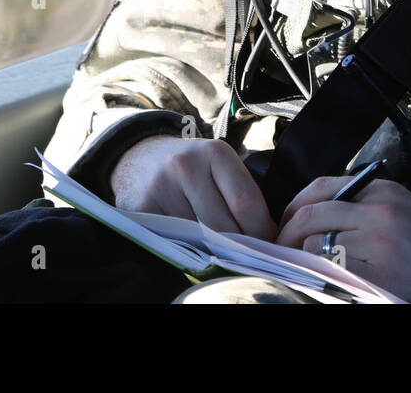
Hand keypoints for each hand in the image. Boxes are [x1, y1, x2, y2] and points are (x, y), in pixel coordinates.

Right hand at [111, 136, 276, 241]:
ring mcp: (161, 187)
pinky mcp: (142, 209)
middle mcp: (186, 165)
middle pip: (224, 226)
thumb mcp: (219, 168)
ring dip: (212, 252)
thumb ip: (242, 197)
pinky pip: (174, 242)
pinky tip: (190, 246)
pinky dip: (186, 250)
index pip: (247, 204)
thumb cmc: (191, 169)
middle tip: (244, 258)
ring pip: (200, 239)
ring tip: (216, 250)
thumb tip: (268, 238)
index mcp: (215, 153)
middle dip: (239, 248)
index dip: (261, 233)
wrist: (141, 158)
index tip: (266, 247)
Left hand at [276, 176, 410, 302]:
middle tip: (281, 246)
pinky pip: (334, 269)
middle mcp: (378, 211)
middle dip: (288, 232)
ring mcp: (378, 242)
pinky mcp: (378, 272)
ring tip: (300, 264)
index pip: (323, 186)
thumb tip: (322, 212)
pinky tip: (320, 278)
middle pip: (312, 213)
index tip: (288, 219)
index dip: (296, 204)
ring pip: (318, 241)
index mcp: (383, 190)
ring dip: (303, 255)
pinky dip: (321, 274)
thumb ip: (367, 204)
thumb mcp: (405, 209)